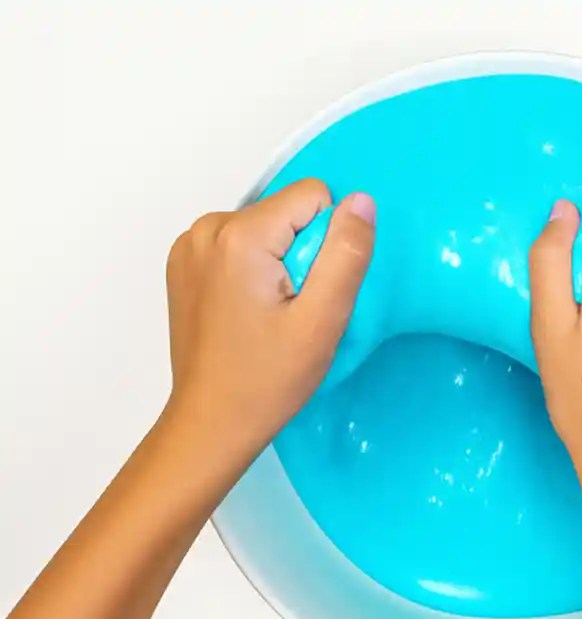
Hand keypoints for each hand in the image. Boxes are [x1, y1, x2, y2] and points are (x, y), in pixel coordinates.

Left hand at [164, 179, 374, 465]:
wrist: (212, 422)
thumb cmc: (268, 379)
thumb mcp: (322, 319)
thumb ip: (346, 253)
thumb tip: (361, 201)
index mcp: (239, 236)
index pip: (313, 196)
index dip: (328, 244)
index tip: (310, 291)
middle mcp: (206, 228)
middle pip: (286, 212)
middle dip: (301, 254)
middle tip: (291, 309)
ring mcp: (189, 246)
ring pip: (264, 228)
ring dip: (278, 263)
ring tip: (270, 314)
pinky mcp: (184, 263)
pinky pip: (239, 244)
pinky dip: (252, 270)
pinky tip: (249, 312)